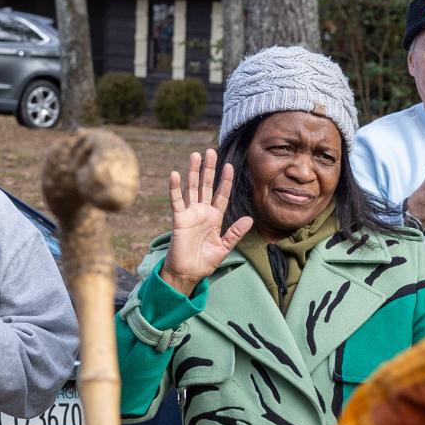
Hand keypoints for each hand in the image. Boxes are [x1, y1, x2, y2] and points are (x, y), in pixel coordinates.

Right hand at [160, 149, 251, 296]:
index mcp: (215, 218)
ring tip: (196, 155)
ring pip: (192, 188)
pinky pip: (176, 201)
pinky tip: (175, 174)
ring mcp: (190, 214)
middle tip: (211, 151)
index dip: (225, 181)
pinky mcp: (179, 219)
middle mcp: (202, 212)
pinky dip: (175, 188)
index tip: (229, 166)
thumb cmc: (205, 262)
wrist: (188, 273)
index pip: (221, 195)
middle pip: (206, 186)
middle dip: (209, 169)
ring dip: (194, 172)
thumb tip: (250, 219)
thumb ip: (235, 233)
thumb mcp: (224, 247)